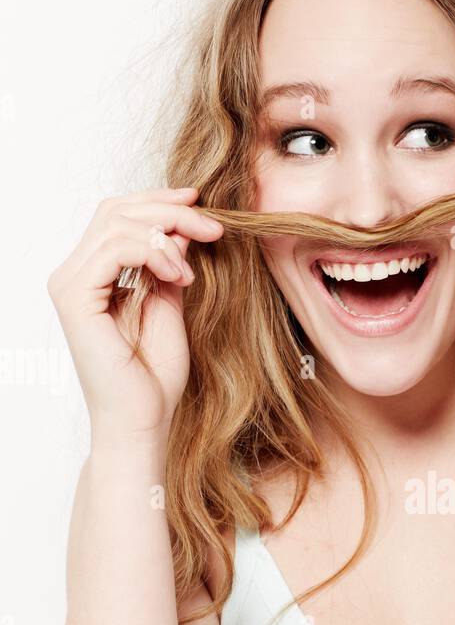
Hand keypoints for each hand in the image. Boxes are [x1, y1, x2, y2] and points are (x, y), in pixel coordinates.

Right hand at [46, 186, 222, 442]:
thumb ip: (169, 265)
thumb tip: (181, 228)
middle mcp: (74, 274)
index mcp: (93, 274)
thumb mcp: (170, 306)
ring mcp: (71, 285)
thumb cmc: (155, 378)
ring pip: (116, 223)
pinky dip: (153, 253)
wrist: (145, 422)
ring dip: (167, 236)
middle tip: (213, 227)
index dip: (160, 202)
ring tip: (193, 272)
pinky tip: (179, 278)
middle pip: (116, 210)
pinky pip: (114, 249)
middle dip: (170, 212)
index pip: (119, 215)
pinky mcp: (75, 298)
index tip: (201, 205)